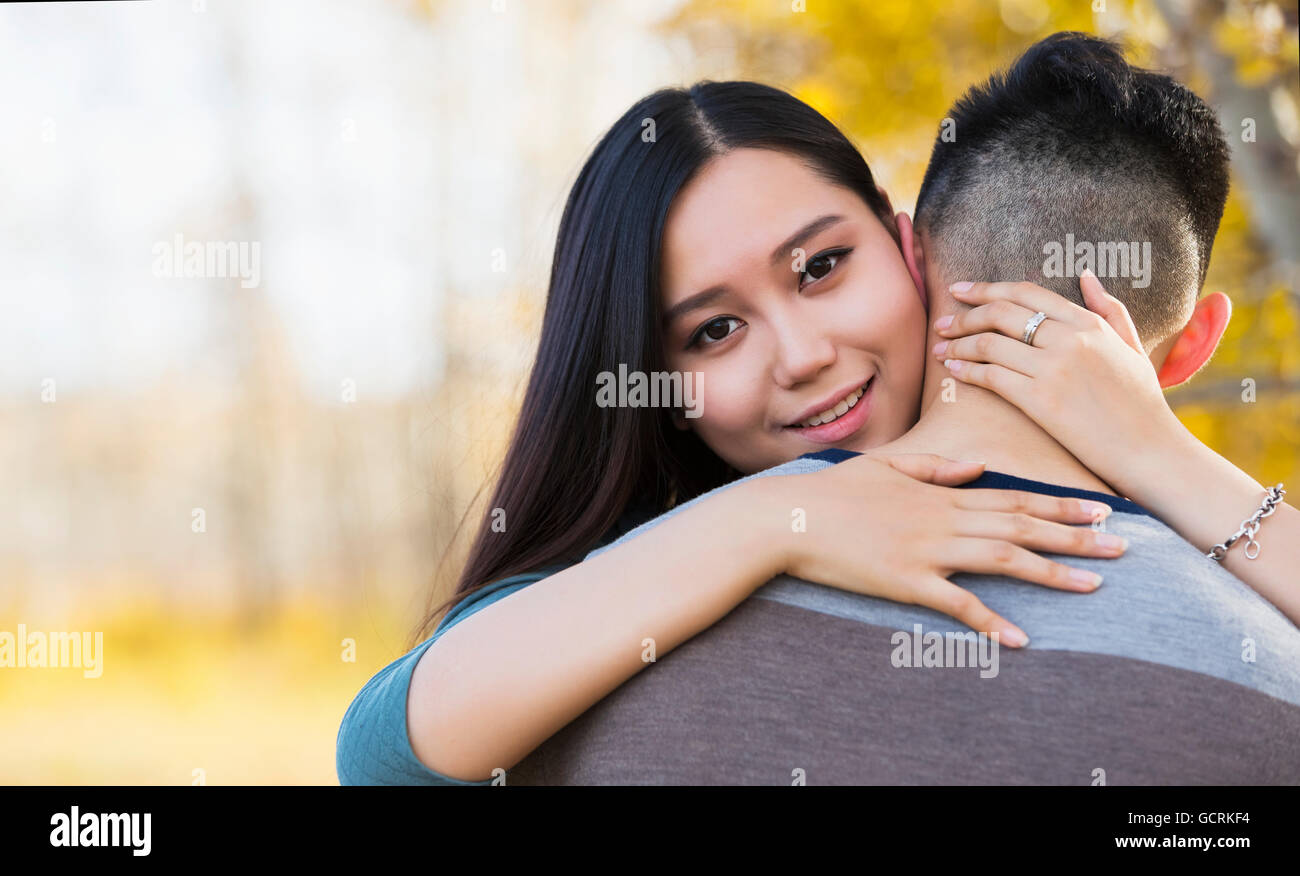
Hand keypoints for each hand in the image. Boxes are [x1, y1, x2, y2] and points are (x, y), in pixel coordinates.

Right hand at [758, 452, 1126, 646]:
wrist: (791, 517)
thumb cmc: (834, 492)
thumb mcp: (886, 466)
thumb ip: (935, 467)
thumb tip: (977, 466)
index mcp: (940, 493)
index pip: (1012, 497)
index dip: (1059, 504)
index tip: (1100, 509)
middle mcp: (942, 518)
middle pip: (1020, 527)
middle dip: (1074, 535)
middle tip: (1122, 547)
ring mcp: (926, 550)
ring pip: (1000, 560)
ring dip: (1050, 572)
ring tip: (1092, 586)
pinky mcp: (905, 581)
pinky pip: (955, 604)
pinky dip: (989, 621)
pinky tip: (1020, 638)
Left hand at [932, 272, 1180, 498]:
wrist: (1150, 450)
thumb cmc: (1141, 403)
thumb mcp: (1131, 347)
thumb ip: (1109, 309)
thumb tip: (1085, 275)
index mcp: (1089, 323)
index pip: (1025, 292)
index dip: (986, 288)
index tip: (960, 290)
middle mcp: (1069, 339)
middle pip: (1000, 313)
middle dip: (963, 314)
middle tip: (942, 322)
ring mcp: (1054, 368)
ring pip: (989, 343)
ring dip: (957, 343)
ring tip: (940, 349)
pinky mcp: (1041, 400)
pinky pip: (991, 376)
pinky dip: (966, 370)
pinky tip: (952, 371)